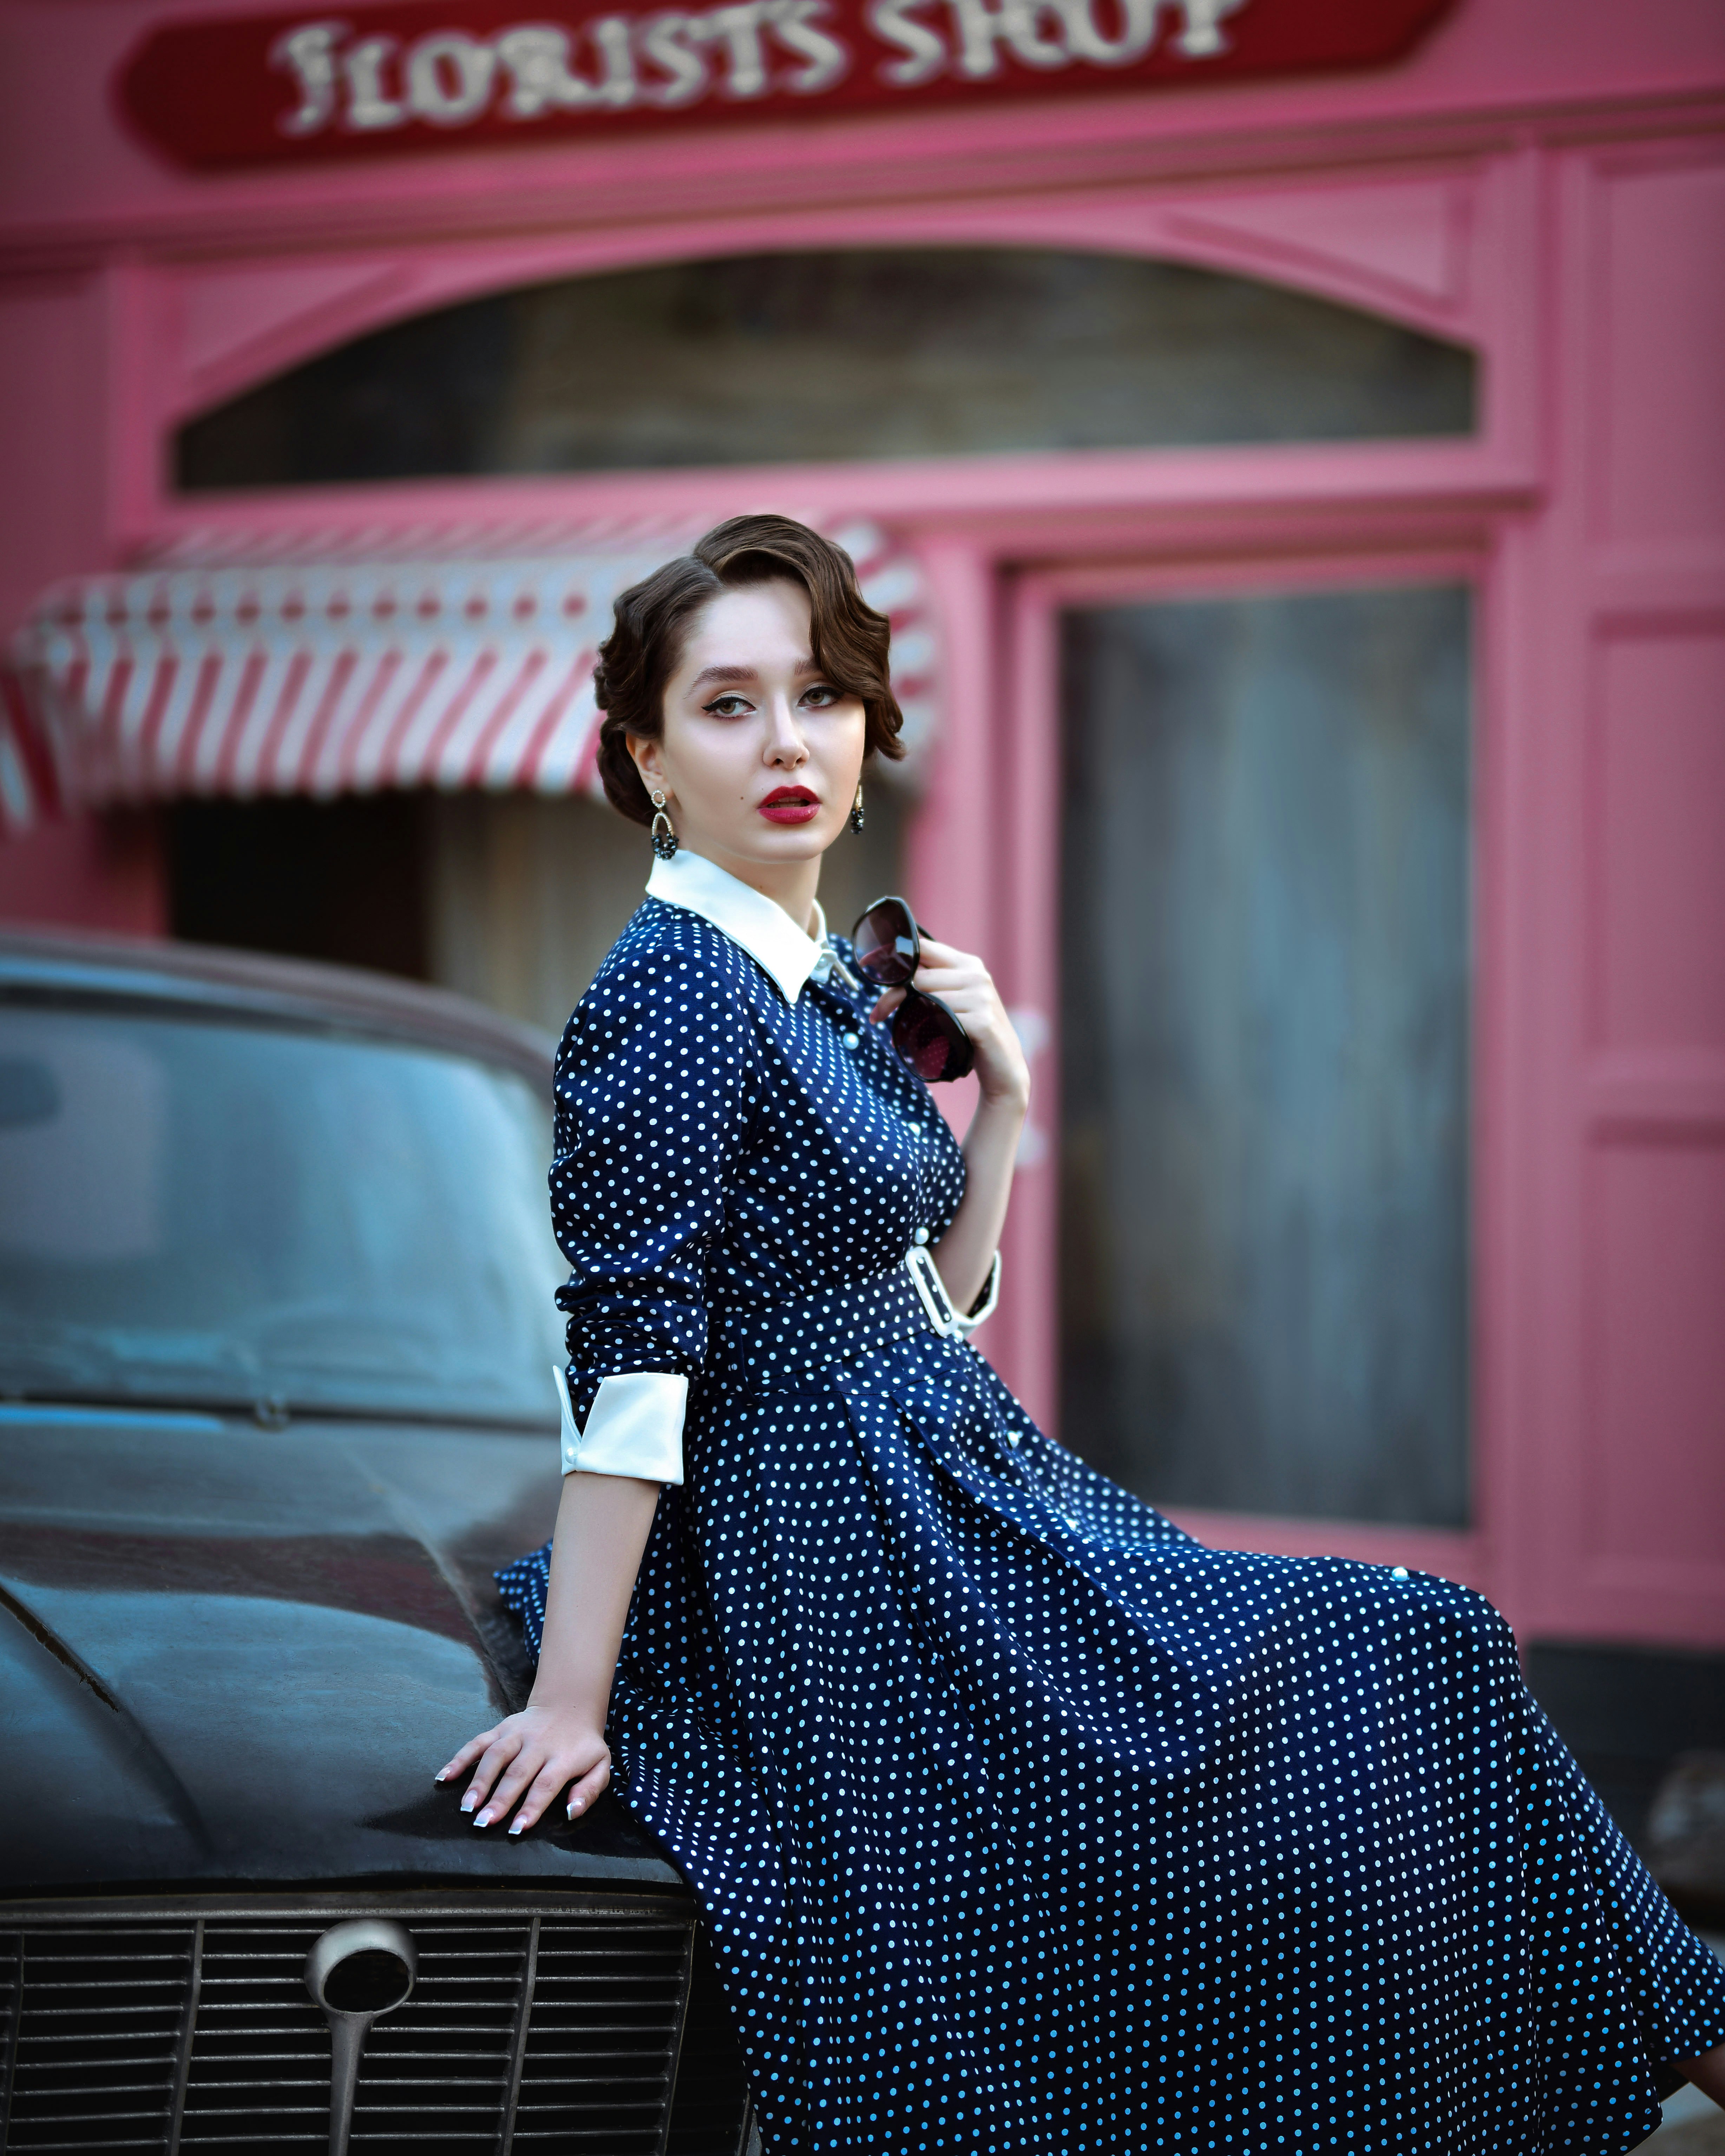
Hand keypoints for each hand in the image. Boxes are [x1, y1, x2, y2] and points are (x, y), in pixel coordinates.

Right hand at [435, 1699, 611, 1834]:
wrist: (570, 1707)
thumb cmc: (584, 1746)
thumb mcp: (600, 1765)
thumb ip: (590, 1789)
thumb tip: (572, 1811)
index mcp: (564, 1756)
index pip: (546, 1783)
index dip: (531, 1806)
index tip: (517, 1828)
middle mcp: (538, 1743)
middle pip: (517, 1772)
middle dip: (500, 1799)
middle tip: (484, 1823)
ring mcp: (517, 1734)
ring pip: (495, 1756)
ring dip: (479, 1781)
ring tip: (467, 1807)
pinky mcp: (501, 1728)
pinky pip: (478, 1742)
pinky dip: (460, 1758)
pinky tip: (445, 1777)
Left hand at [871, 937, 1029, 1109]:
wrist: (1003, 1066)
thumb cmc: (969, 1033)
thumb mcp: (952, 1001)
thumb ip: (930, 982)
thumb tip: (891, 973)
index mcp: (968, 964)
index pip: (925, 948)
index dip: (896, 956)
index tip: (869, 965)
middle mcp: (977, 975)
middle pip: (919, 976)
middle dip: (894, 995)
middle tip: (878, 1013)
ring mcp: (982, 997)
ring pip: (927, 998)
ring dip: (909, 1016)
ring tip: (903, 1030)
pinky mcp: (983, 1021)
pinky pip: (941, 1019)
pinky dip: (931, 1030)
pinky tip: (932, 1039)